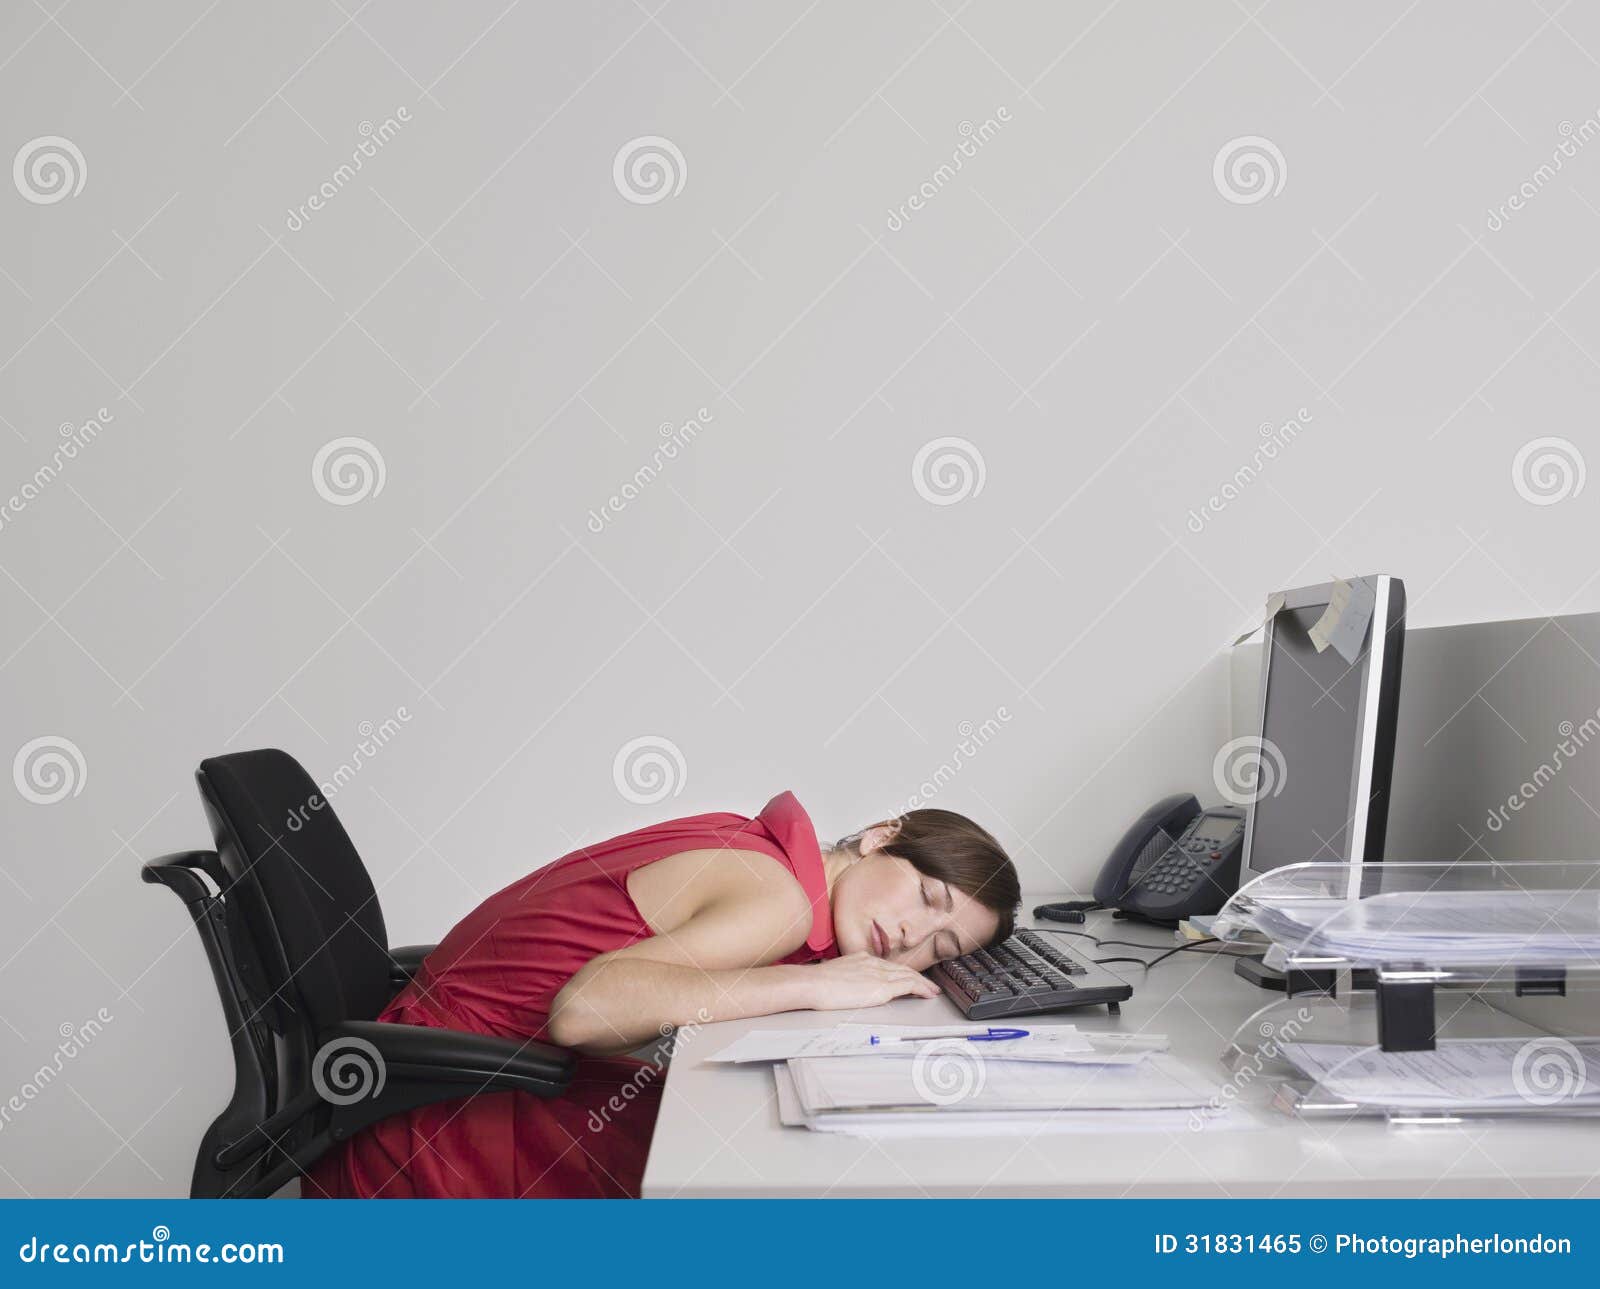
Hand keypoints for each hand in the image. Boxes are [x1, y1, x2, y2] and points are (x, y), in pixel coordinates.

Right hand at [802, 951, 942, 1009]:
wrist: (813, 984)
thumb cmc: (816, 984)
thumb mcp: (834, 975)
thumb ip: (845, 978)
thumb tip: (846, 986)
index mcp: (861, 959)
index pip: (887, 966)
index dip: (901, 972)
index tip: (908, 978)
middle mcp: (872, 963)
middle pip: (901, 969)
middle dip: (916, 977)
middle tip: (928, 985)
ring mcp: (878, 973)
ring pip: (908, 976)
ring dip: (923, 983)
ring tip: (932, 990)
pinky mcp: (882, 986)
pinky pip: (909, 984)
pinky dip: (921, 988)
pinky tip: (928, 993)